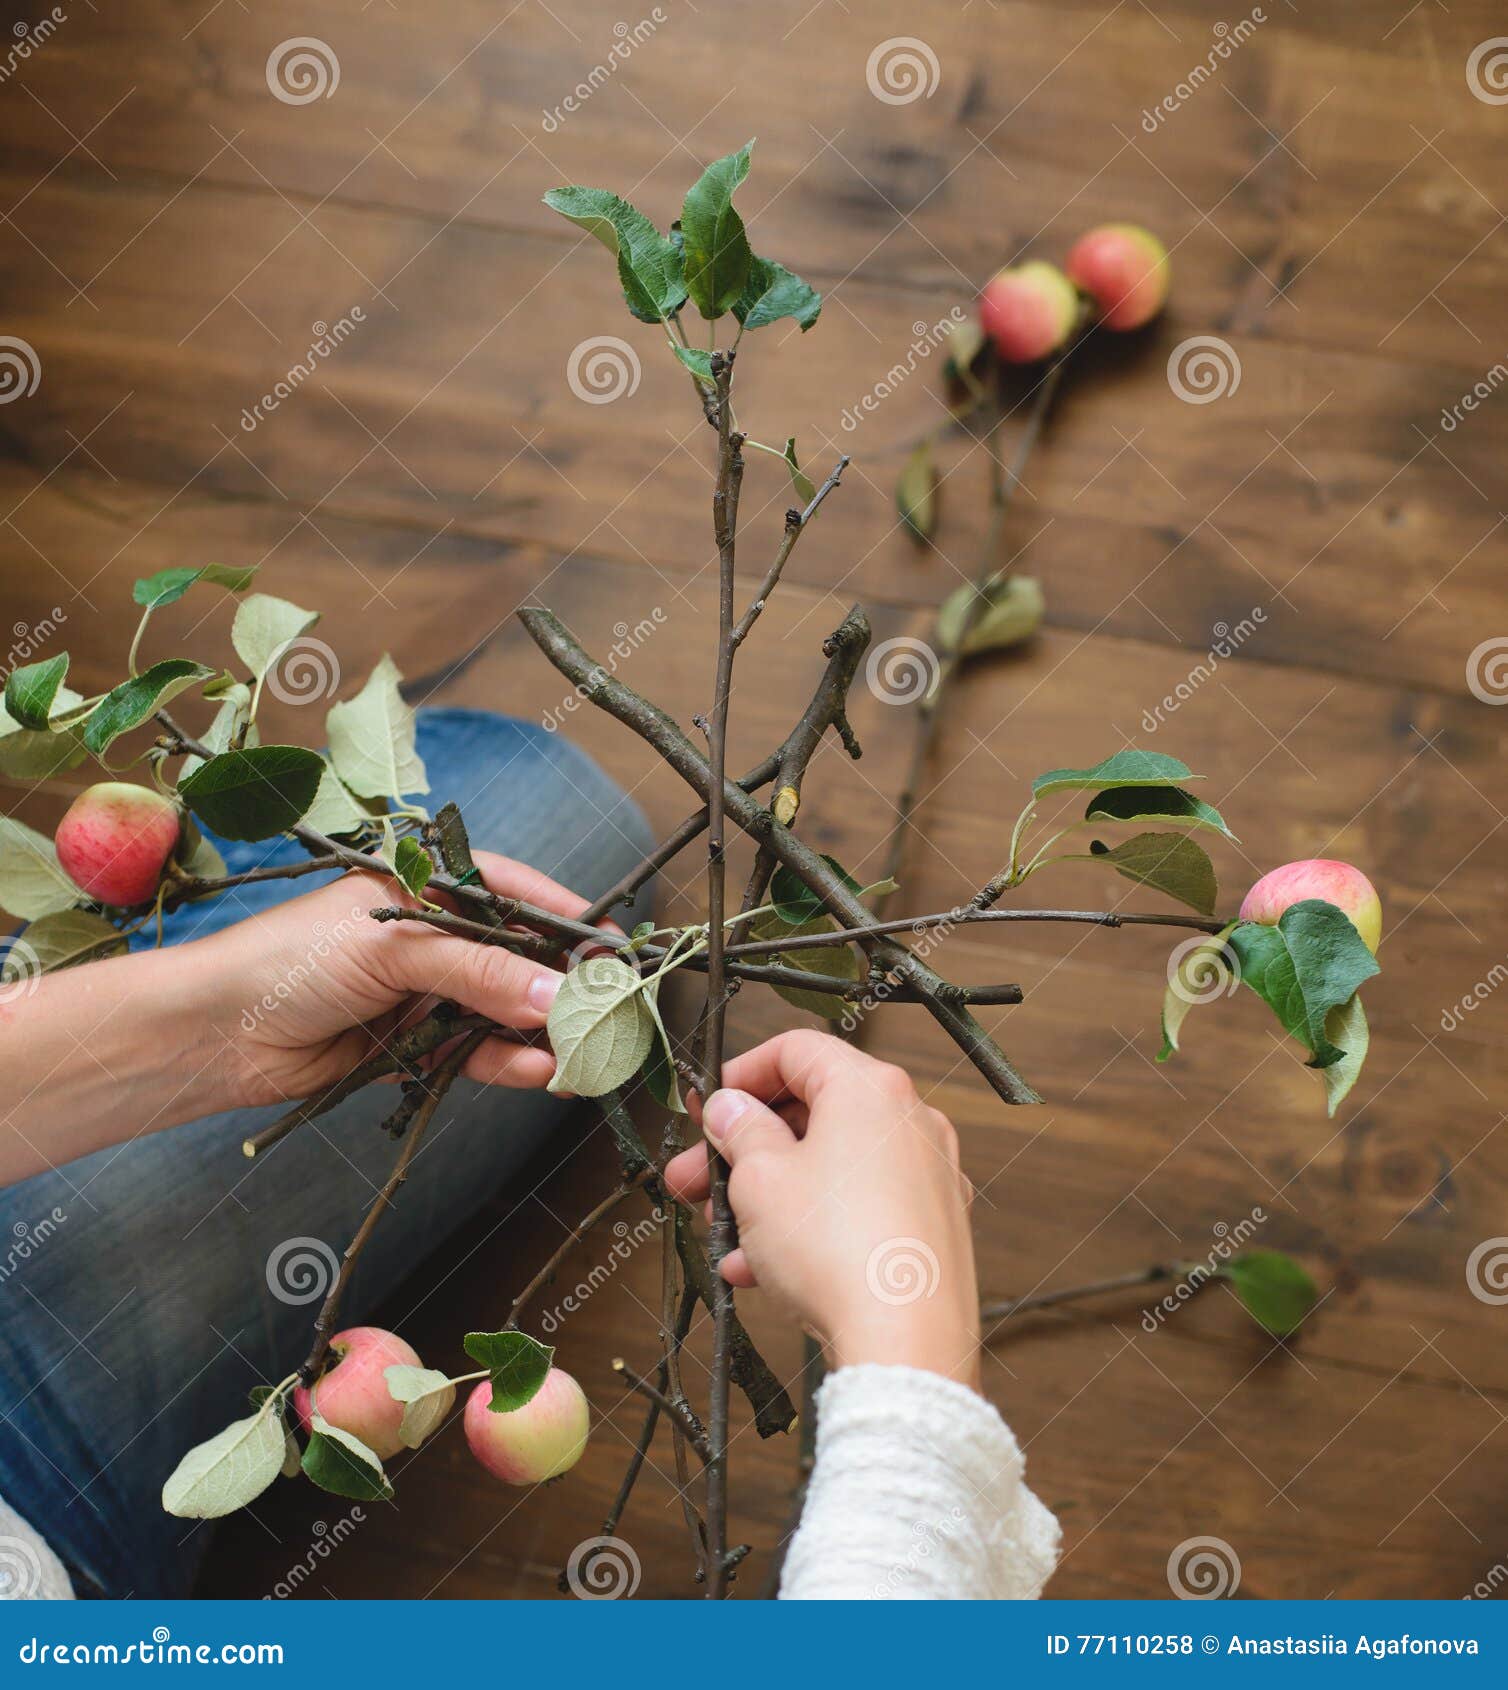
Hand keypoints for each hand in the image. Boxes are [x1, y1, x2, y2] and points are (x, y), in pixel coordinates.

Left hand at [195, 850, 599, 1107]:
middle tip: (610, 1013)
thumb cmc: (292, 961)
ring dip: (541, 1033)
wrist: (216, 1035)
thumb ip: (482, 970)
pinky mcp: (414, 1045)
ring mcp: (424, 992)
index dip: (565, 920)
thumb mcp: (394, 949)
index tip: (614, 947)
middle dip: (563, 987)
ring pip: (503, 1010)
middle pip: (517, 958)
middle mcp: (430, 937)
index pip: (514, 894)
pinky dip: (508, 1063)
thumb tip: (562, 996)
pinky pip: (476, 1052)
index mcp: (425, 887)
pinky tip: (538, 1072)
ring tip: (582, 1055)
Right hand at [665, 1030, 980, 1389]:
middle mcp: (910, 1123)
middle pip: (813, 1113)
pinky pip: (858, 1210)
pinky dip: (811, 1225)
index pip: (797, 1051)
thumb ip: (740, 1132)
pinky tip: (762, 1267)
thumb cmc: (839, 1252)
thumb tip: (733, 1111)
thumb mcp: (760, 1178)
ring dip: (770, 1194)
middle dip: (745, 1148)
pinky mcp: (933, 1228)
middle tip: (697, 1178)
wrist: (905, 1342)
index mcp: (871, 1089)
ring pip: (832, 1168)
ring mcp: (928, 1177)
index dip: (741, 1074)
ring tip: (723, 1233)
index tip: (709, 1105)